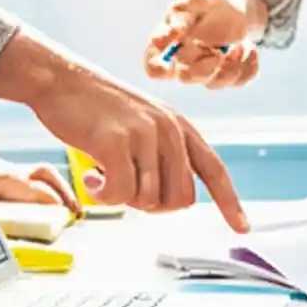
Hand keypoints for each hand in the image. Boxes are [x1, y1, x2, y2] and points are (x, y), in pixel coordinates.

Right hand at [0, 30, 248, 231]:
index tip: (243, 228)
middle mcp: (169, 129)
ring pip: (149, 200)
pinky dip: (103, 197)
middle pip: (180, 198)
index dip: (230, 202)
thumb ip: (162, 154)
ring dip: (123, 199)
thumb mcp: (143, 124)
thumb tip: (168, 198)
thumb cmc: (98, 109)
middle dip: (153, 206)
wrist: (62, 79)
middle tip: (124, 189)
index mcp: (180, 126)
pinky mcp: (115, 143)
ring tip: (102, 175)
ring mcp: (144, 135)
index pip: (215, 170)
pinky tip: (89, 178)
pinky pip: (120, 194)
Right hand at [144, 0, 266, 88]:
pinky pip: (238, 80)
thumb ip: (185, 6)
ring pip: (214, 83)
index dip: (158, 67)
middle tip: (219, 53)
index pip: (153, 64)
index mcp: (169, 41)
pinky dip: (248, 67)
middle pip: (185, 77)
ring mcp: (207, 69)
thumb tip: (175, 27)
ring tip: (241, 44)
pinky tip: (252, 49)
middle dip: (204, 68)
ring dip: (231, 65)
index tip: (174, 60)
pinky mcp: (228, 73)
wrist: (239, 3)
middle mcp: (184, 60)